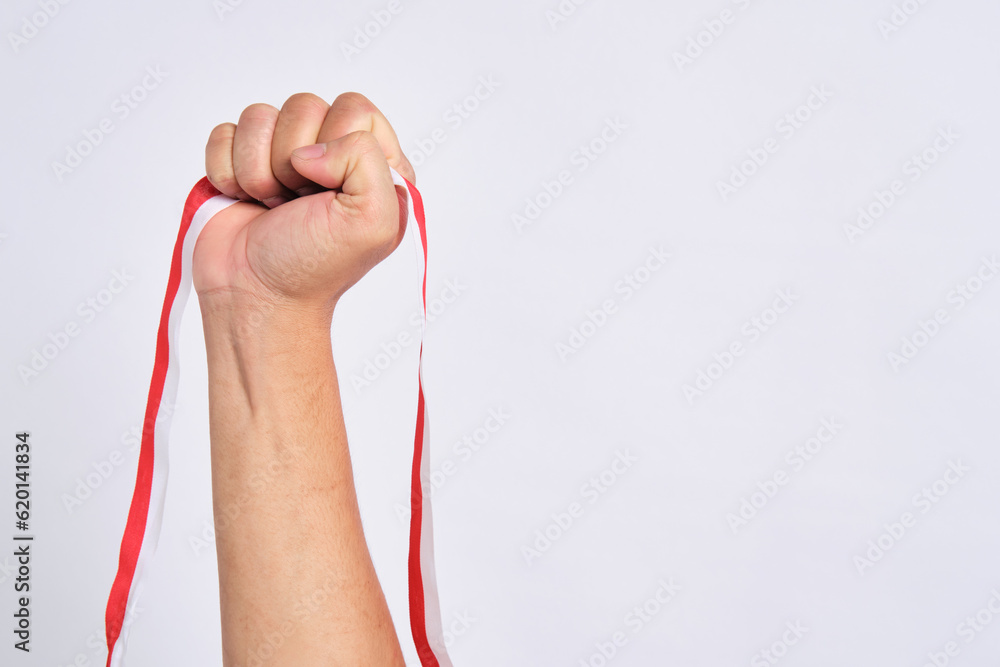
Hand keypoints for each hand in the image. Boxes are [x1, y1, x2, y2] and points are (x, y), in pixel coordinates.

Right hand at [193, 92, 416, 319]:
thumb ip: (367, 161)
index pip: (356, 109)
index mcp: (373, 166)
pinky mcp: (240, 163)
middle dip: (292, 159)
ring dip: (258, 169)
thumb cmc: (314, 267)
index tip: (329, 189)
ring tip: (271, 206)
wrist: (255, 296)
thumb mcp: (373, 222)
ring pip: (260, 115)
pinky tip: (243, 200)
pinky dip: (227, 170)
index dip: (337, 143)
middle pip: (304, 105)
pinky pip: (226, 132)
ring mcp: (282, 157)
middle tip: (297, 203)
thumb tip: (310, 149)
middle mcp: (330, 156)